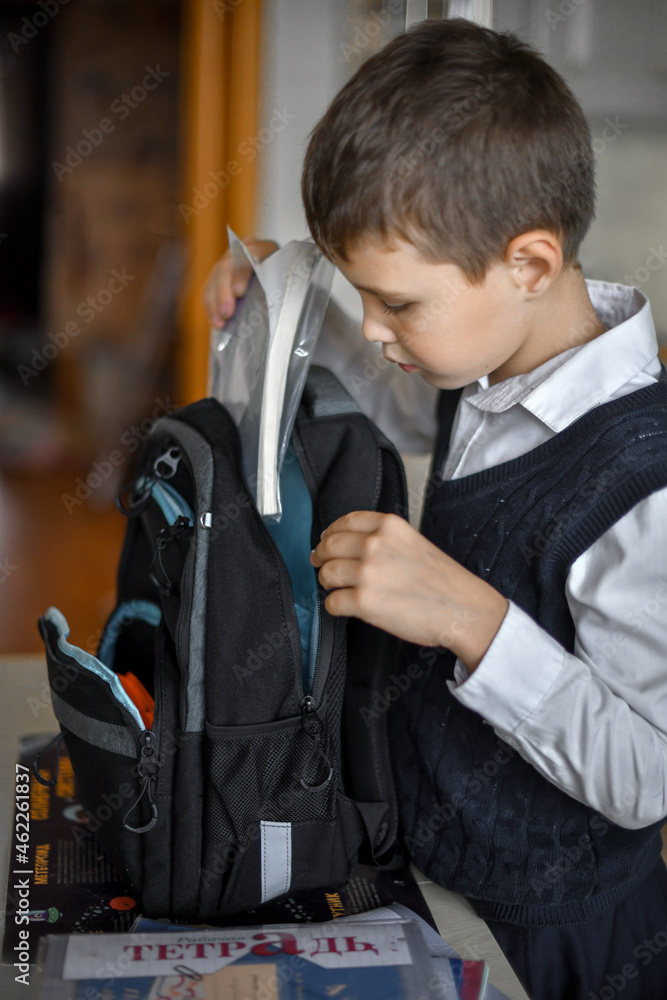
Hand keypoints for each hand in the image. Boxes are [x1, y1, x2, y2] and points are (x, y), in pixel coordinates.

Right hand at [203, 238, 277, 327]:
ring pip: (216, 278)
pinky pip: (209, 290)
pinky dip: (211, 308)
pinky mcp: (218, 277)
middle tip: (227, 311)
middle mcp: (243, 251)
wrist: (277, 284)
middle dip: (225, 291)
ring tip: (221, 321)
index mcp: (265, 249)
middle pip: (228, 266)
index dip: (242, 272)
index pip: (252, 252)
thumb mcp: (285, 285)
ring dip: (216, 302)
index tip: (238, 292)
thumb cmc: (284, 287)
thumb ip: (277, 291)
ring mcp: (228, 263)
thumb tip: (265, 309)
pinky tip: (217, 322)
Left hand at [309, 511, 508, 670]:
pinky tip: (346, 607)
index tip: (326, 540)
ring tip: (335, 588)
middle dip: (321, 557)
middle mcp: (375, 545)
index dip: (330, 533)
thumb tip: (350, 545)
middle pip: (329, 546)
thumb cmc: (444, 581)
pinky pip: (332, 602)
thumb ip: (384, 539)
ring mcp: (367, 573)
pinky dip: (334, 606)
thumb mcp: (414, 542)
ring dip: (327, 582)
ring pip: (326, 573)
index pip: (345, 522)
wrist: (462, 609)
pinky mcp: (363, 602)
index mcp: (389, 527)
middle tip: (321, 565)